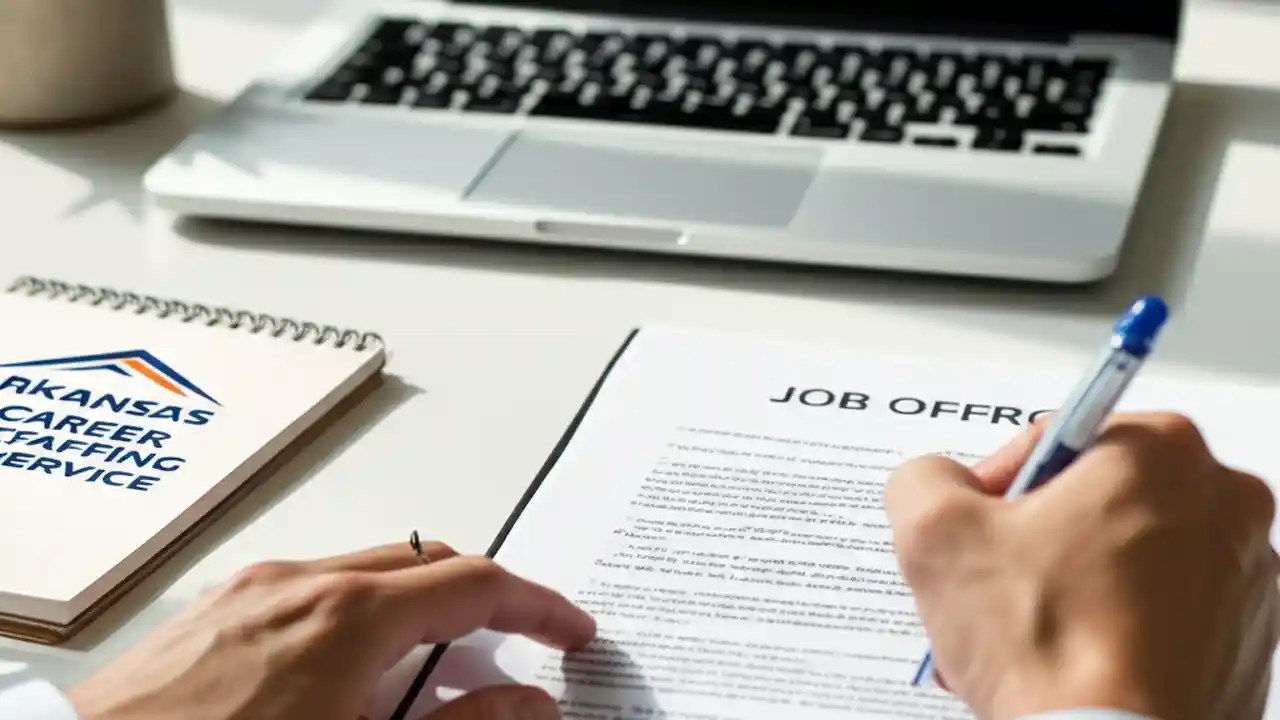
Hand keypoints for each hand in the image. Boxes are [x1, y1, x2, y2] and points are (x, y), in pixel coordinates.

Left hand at [68, 541, 594, 719]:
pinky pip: (314, 588)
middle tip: (514, 647)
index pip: (479, 584)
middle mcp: (302, 581)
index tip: (570, 630)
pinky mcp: (217, 608)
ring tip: (429, 674)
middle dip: (483, 599)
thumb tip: (530, 706)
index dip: (540, 606)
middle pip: (427, 563)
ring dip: (417, 610)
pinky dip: (358, 615)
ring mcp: (254, 589)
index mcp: (350, 615)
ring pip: (369, 572)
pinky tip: (347, 674)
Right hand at [886, 413, 1279, 719]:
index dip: (998, 480)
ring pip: (1129, 556)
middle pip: (1098, 496)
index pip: (1057, 435)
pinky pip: (1163, 614)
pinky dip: (1114, 628)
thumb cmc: (1048, 648)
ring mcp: (1248, 579)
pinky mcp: (1247, 644)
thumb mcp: (934, 531)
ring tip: (1025, 630)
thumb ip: (924, 477)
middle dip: (1038, 535)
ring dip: (1071, 582)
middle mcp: (1224, 504)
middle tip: (998, 580)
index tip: (980, 524)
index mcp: (1162, 452)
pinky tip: (1067, 660)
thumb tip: (935, 482)